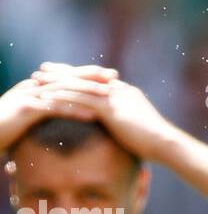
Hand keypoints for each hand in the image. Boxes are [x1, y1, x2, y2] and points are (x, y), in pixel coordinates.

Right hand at [0, 65, 117, 154]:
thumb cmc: (2, 129)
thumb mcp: (25, 119)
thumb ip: (41, 114)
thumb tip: (59, 116)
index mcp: (35, 87)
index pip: (64, 78)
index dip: (86, 75)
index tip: (108, 77)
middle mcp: (34, 87)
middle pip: (67, 78)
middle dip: (92, 76)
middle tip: (115, 76)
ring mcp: (30, 96)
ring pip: (64, 90)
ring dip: (88, 92)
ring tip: (110, 94)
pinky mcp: (26, 109)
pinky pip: (55, 108)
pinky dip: (75, 110)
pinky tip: (92, 114)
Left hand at [31, 66, 176, 162]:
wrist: (165, 143)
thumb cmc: (155, 143)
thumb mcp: (138, 129)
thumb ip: (126, 124)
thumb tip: (121, 133)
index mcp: (125, 93)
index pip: (96, 80)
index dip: (78, 76)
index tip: (60, 73)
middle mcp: (118, 89)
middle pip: (85, 76)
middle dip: (61, 72)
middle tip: (41, 69)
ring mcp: (114, 96)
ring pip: (79, 85)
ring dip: (55, 82)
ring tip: (36, 81)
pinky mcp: (110, 107)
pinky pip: (80, 99)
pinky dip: (61, 97)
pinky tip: (46, 99)